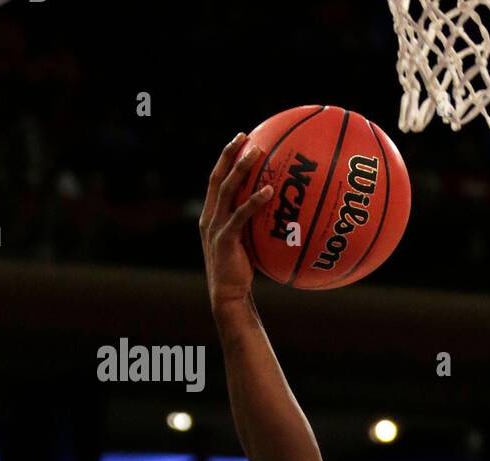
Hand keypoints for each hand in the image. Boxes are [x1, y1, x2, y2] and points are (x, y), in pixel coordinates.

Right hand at [199, 132, 270, 307]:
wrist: (228, 294)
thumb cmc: (241, 271)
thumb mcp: (246, 243)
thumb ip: (254, 225)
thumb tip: (280, 212)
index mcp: (212, 215)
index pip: (216, 179)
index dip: (225, 158)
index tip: (240, 139)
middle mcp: (209, 217)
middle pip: (217, 177)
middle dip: (230, 154)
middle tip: (246, 136)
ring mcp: (215, 227)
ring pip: (226, 190)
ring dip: (241, 169)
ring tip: (257, 152)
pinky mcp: (225, 239)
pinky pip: (240, 216)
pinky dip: (254, 201)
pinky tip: (269, 191)